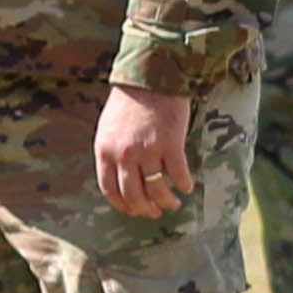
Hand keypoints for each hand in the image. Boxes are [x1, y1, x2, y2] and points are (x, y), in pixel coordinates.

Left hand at [96, 80, 199, 219]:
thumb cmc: (128, 103)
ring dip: (165, 201)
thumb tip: (119, 176)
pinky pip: (178, 173)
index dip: (121, 204)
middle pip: (133, 193)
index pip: (109, 188)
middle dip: (144, 209)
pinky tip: (187, 187)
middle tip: (153, 213)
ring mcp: (148, 151)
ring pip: (156, 188)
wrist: (150, 79)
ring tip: (172, 204)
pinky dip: (183, 184)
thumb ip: (111, 152)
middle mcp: (124, 155)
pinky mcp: (171, 145)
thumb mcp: (108, 129)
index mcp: (105, 151)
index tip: (131, 210)